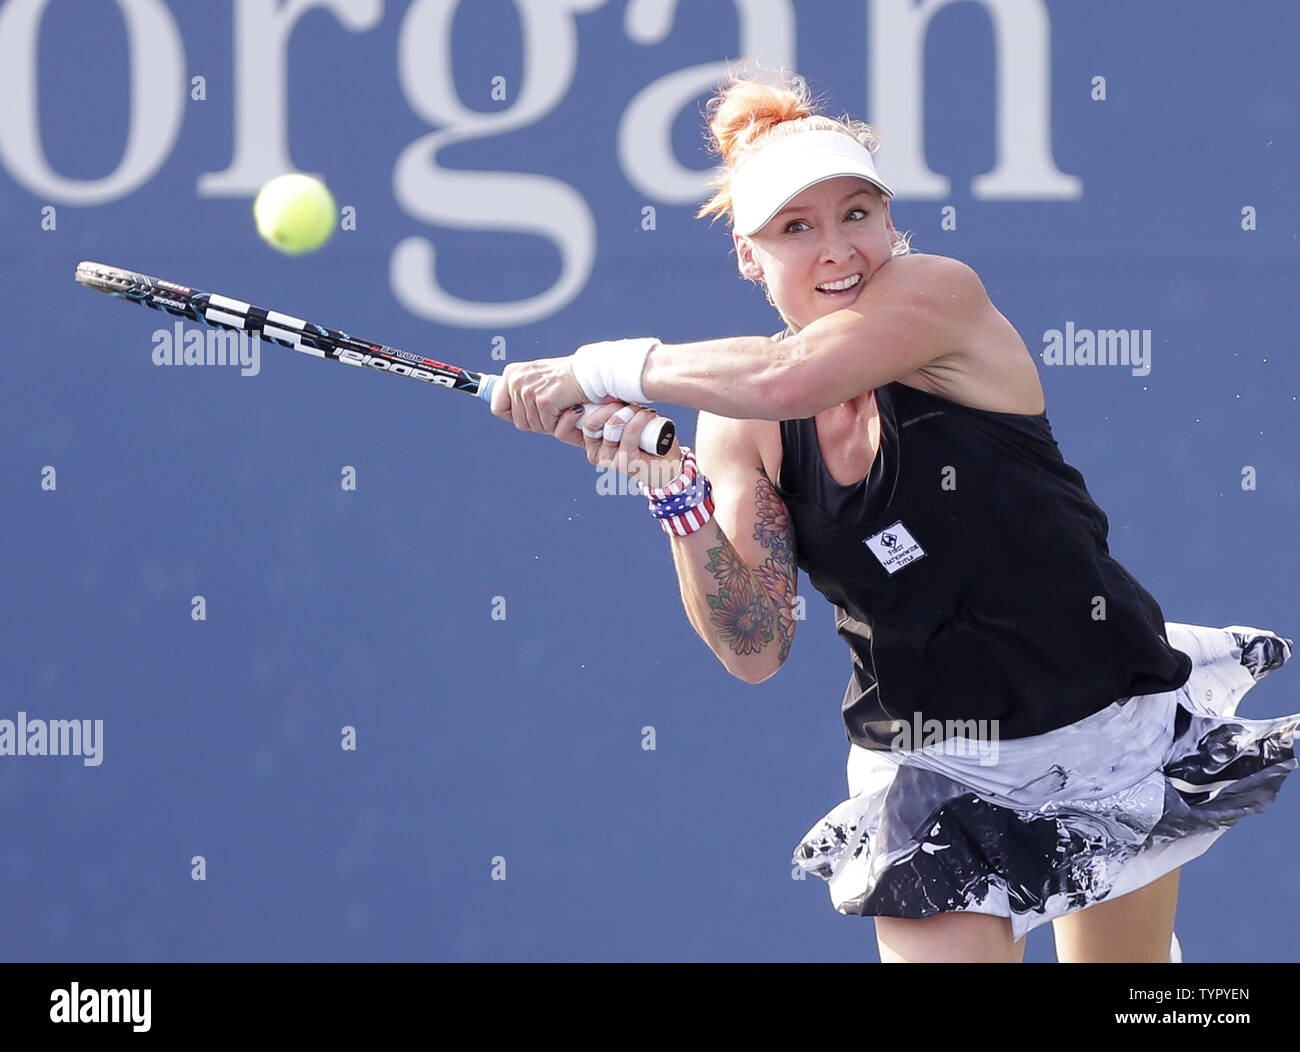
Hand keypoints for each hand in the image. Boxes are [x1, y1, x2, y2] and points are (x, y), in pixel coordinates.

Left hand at [489, 356, 585, 437]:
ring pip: (532, 426)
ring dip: (548, 422)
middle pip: (517, 422)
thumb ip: (519, 391)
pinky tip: (564, 408)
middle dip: (535, 421)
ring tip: (558, 406)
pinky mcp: (543, 402)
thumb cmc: (565, 376)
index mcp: (511, 374)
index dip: (512, 416)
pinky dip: (558, 422)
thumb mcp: (534, 377)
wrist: (587, 372)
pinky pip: (546, 426)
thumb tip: (504, 411)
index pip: (497, 407)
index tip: (524, 414)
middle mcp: (516, 381)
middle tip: (550, 409)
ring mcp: (528, 392)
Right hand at [552, 400, 682, 489]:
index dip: (567, 415)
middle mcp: (594, 453)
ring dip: (628, 411)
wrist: (665, 461)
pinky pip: (628, 434)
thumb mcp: (619, 413)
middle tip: (623, 401)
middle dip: (607, 406)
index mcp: (587, 442)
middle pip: (589, 424)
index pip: (562, 431)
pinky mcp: (625, 462)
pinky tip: (648, 414)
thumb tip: (596, 371)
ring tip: (640, 409)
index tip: (584, 397)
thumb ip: (606, 401)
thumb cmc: (643, 434)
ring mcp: (608, 459)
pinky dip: (639, 419)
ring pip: (611, 426)